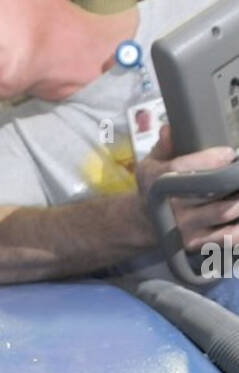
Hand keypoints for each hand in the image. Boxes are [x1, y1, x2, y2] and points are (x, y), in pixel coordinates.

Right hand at [136, 125, 238, 251]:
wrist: (142, 223)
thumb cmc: (153, 188)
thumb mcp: (150, 164)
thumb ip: (163, 146)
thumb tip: (170, 129)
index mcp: (159, 182)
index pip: (188, 168)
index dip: (214, 159)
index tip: (230, 153)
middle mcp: (172, 206)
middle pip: (212, 190)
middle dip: (233, 179)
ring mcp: (186, 226)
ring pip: (225, 211)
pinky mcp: (196, 243)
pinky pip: (226, 236)